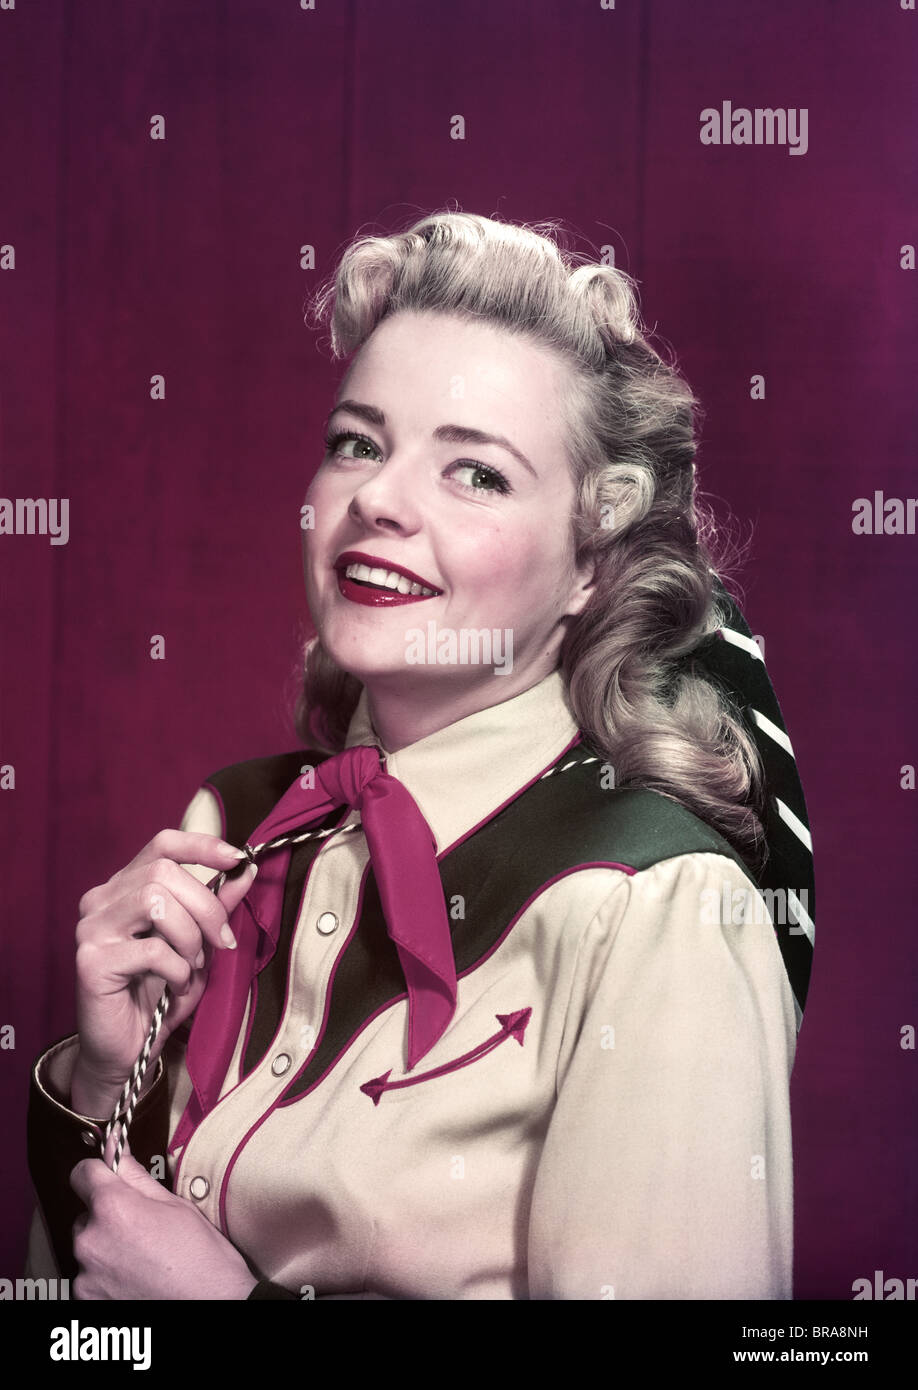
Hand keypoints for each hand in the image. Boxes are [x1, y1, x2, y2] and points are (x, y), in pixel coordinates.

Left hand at [70, 1154, 258, 1299]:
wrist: (211, 1305)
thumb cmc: (201, 1258)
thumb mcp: (176, 1205)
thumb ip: (137, 1176)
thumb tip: (116, 1149)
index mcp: (114, 1208)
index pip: (82, 1173)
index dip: (98, 1172)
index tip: (108, 1177)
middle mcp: (91, 1241)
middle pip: (87, 1215)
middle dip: (108, 1217)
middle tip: (142, 1229)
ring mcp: (86, 1275)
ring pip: (89, 1247)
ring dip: (107, 1248)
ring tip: (142, 1259)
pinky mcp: (86, 1300)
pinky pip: (89, 1276)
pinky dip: (106, 1276)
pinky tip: (135, 1278)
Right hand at [72, 830, 257, 1116]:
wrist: (127, 1051)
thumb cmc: (161, 994)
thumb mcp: (199, 944)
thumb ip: (216, 906)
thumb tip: (245, 871)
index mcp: (124, 887)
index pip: (162, 843)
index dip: (201, 846)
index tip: (237, 859)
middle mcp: (101, 900)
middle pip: (164, 873)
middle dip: (206, 907)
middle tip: (221, 942)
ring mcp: (92, 928)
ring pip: (156, 902)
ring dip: (189, 937)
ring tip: (191, 966)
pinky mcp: (91, 960)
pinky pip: (152, 948)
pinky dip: (177, 969)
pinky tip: (175, 987)